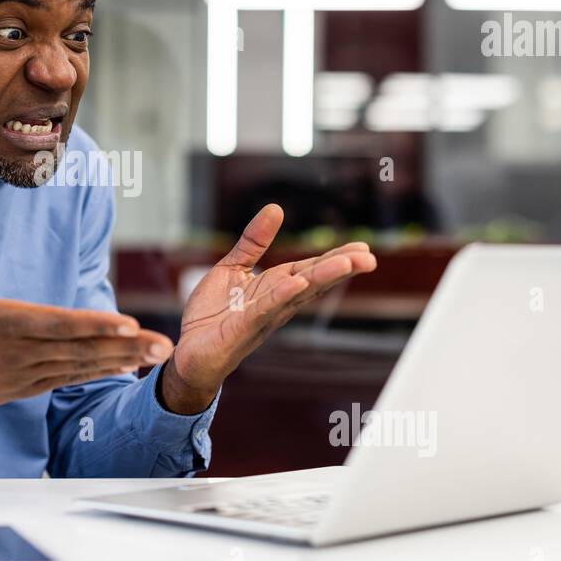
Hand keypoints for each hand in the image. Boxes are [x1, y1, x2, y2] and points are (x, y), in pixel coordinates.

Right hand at [0, 198, 172, 417]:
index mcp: (1, 322)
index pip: (56, 324)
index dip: (94, 324)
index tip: (128, 323)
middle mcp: (17, 352)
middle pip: (79, 349)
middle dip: (125, 346)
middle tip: (164, 345)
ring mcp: (22, 374)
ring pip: (79, 367)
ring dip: (119, 360)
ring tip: (155, 355)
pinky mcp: (22, 388)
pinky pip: (67, 379)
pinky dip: (97, 373)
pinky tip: (124, 366)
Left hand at [162, 204, 376, 413]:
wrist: (190, 353)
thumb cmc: (213, 315)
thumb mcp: (232, 267)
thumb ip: (253, 241)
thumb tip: (275, 208)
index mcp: (275, 287)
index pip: (310, 270)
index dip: (335, 259)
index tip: (363, 248)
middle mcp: (276, 303)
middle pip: (312, 282)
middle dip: (340, 269)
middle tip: (369, 258)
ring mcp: (261, 317)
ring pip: (296, 295)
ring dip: (321, 279)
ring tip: (346, 264)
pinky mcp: (241, 328)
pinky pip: (263, 310)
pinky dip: (280, 296)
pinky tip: (297, 284)